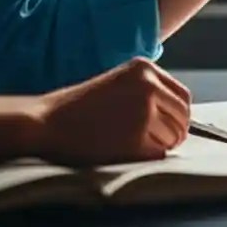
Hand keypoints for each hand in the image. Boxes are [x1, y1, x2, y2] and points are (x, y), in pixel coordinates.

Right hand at [34, 58, 191, 165]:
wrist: (44, 123)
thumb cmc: (76, 108)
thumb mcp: (117, 84)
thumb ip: (146, 92)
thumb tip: (179, 116)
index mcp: (144, 68)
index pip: (182, 96)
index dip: (177, 116)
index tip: (166, 126)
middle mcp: (149, 85)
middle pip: (182, 118)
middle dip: (172, 134)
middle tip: (151, 142)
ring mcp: (144, 110)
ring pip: (173, 137)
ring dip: (159, 146)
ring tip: (132, 145)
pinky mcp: (137, 136)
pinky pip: (158, 154)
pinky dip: (147, 157)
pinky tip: (125, 152)